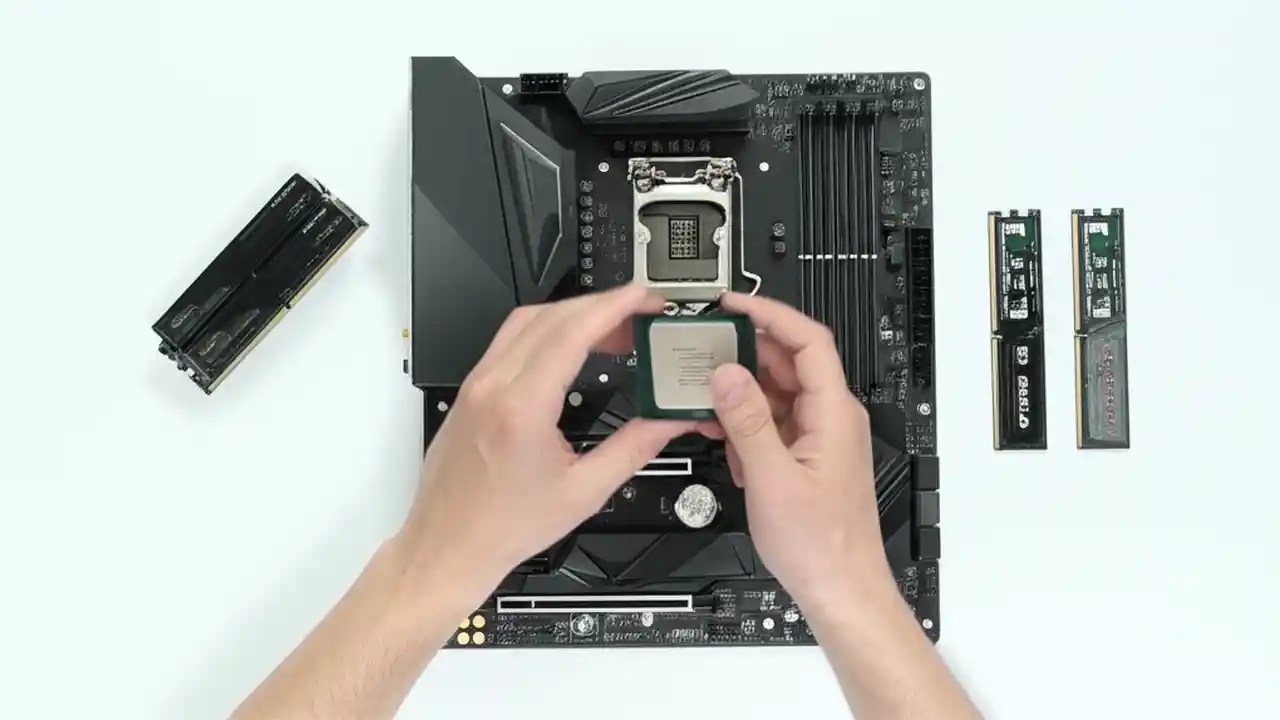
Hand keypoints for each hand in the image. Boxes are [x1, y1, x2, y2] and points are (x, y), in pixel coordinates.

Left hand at [400, 285, 695, 606]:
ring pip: (525, 322)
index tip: (640, 297)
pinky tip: (569, 347)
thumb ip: (634, 448)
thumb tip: (668, 420)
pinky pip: (508, 341)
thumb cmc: (501, 528)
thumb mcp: (584, 491)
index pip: (571, 331)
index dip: (612, 306)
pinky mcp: (469, 391)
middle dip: (600, 306)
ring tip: (610, 328)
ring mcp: (475, 385)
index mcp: (521, 408)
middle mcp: (492, 387)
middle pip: (550, 316)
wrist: (449, 547)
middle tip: (638, 316)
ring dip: (571, 314)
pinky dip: (545, 332)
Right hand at [697, 292, 894, 613]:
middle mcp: (831, 418)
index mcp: (834, 413)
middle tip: (703, 346)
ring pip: (776, 393)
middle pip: (787, 362)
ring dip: (740, 393)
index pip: (808, 340)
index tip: (733, 306)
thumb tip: (726, 374)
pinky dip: (746, 423)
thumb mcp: (772, 478)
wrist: (840, 590)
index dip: (770, 314)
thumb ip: (747, 421)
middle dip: (744, 352)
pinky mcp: (806, 456)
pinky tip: (725, 438)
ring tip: (705, 396)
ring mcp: (819, 437)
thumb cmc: (822, 546)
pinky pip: (773, 422)